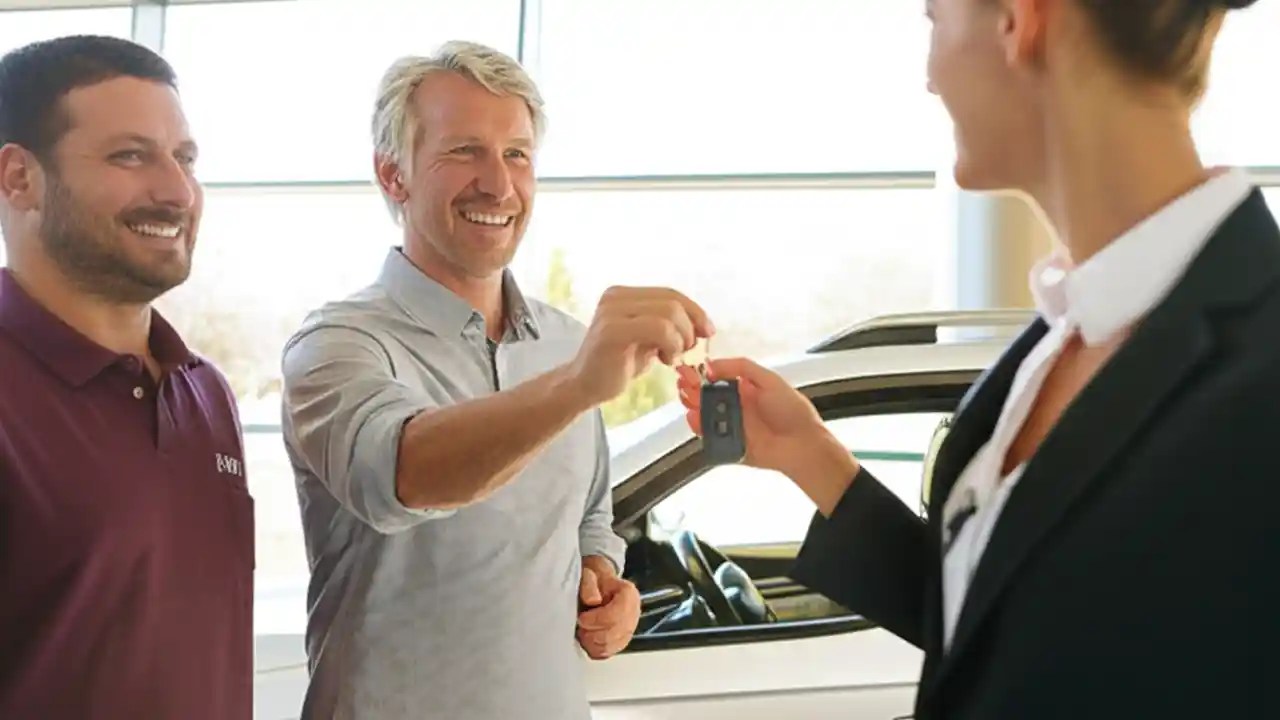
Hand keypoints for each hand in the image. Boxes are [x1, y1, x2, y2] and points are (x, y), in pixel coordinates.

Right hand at [567, 287, 714, 406]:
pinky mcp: (612, 331)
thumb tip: (701, 323)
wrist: (584, 386)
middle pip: (672, 301)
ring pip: (668, 313)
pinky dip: (671, 345)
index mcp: (622, 294)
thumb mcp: (646, 338)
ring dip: (680, 338)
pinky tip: (664, 360)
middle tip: (687, 349)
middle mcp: (615, 297)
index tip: (707, 331)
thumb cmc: (616, 364)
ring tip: (672, 356)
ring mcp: (611, 312)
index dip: (695, 311)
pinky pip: (658, 329)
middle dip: (690, 326)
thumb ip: (667, 325)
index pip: (669, 293)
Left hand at [577, 559, 639, 659]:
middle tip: (579, 626)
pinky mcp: (620, 641)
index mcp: (629, 594)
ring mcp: (629, 628)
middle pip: (616, 632)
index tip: (581, 618)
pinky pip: (608, 652)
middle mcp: (634, 612)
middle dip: (593, 633)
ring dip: (592, 642)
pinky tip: (586, 639)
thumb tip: (592, 600)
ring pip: (612, 645)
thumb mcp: (589, 574)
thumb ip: (589, 584)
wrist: (598, 585)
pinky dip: (594, 649)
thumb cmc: (594, 580)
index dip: (598, 619)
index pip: (619, 613)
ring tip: (582, 632)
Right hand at [676, 357, 858, 513]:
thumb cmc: (791, 409)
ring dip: (692, 405)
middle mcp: (736, 408)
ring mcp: (732, 427)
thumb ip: (740, 368)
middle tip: (682, 382)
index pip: (716, 380)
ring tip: (685, 397)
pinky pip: (710, 436)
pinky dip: (699, 427)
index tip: (687, 368)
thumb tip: (711, 365)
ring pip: (705, 416)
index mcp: (745, 390)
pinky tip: (693, 417)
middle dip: (692, 388)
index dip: (701, 374)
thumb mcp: (769, 380)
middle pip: (706, 397)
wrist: (803, 444)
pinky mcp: (729, 446)